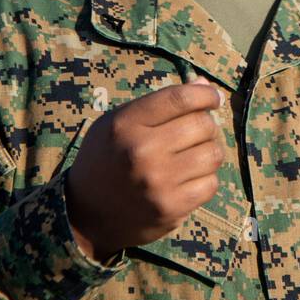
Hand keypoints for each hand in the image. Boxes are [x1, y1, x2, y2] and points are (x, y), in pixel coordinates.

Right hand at [64, 80, 225, 262]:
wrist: (86, 214)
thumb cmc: (106, 160)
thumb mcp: (118, 122)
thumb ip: (159, 103)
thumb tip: (204, 85)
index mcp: (125, 124)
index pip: (179, 98)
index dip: (205, 94)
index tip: (213, 98)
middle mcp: (142, 151)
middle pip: (202, 125)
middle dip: (206, 125)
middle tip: (196, 132)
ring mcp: (158, 181)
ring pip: (213, 154)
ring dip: (209, 151)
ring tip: (194, 155)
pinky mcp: (172, 208)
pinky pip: (211, 183)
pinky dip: (206, 178)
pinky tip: (189, 178)